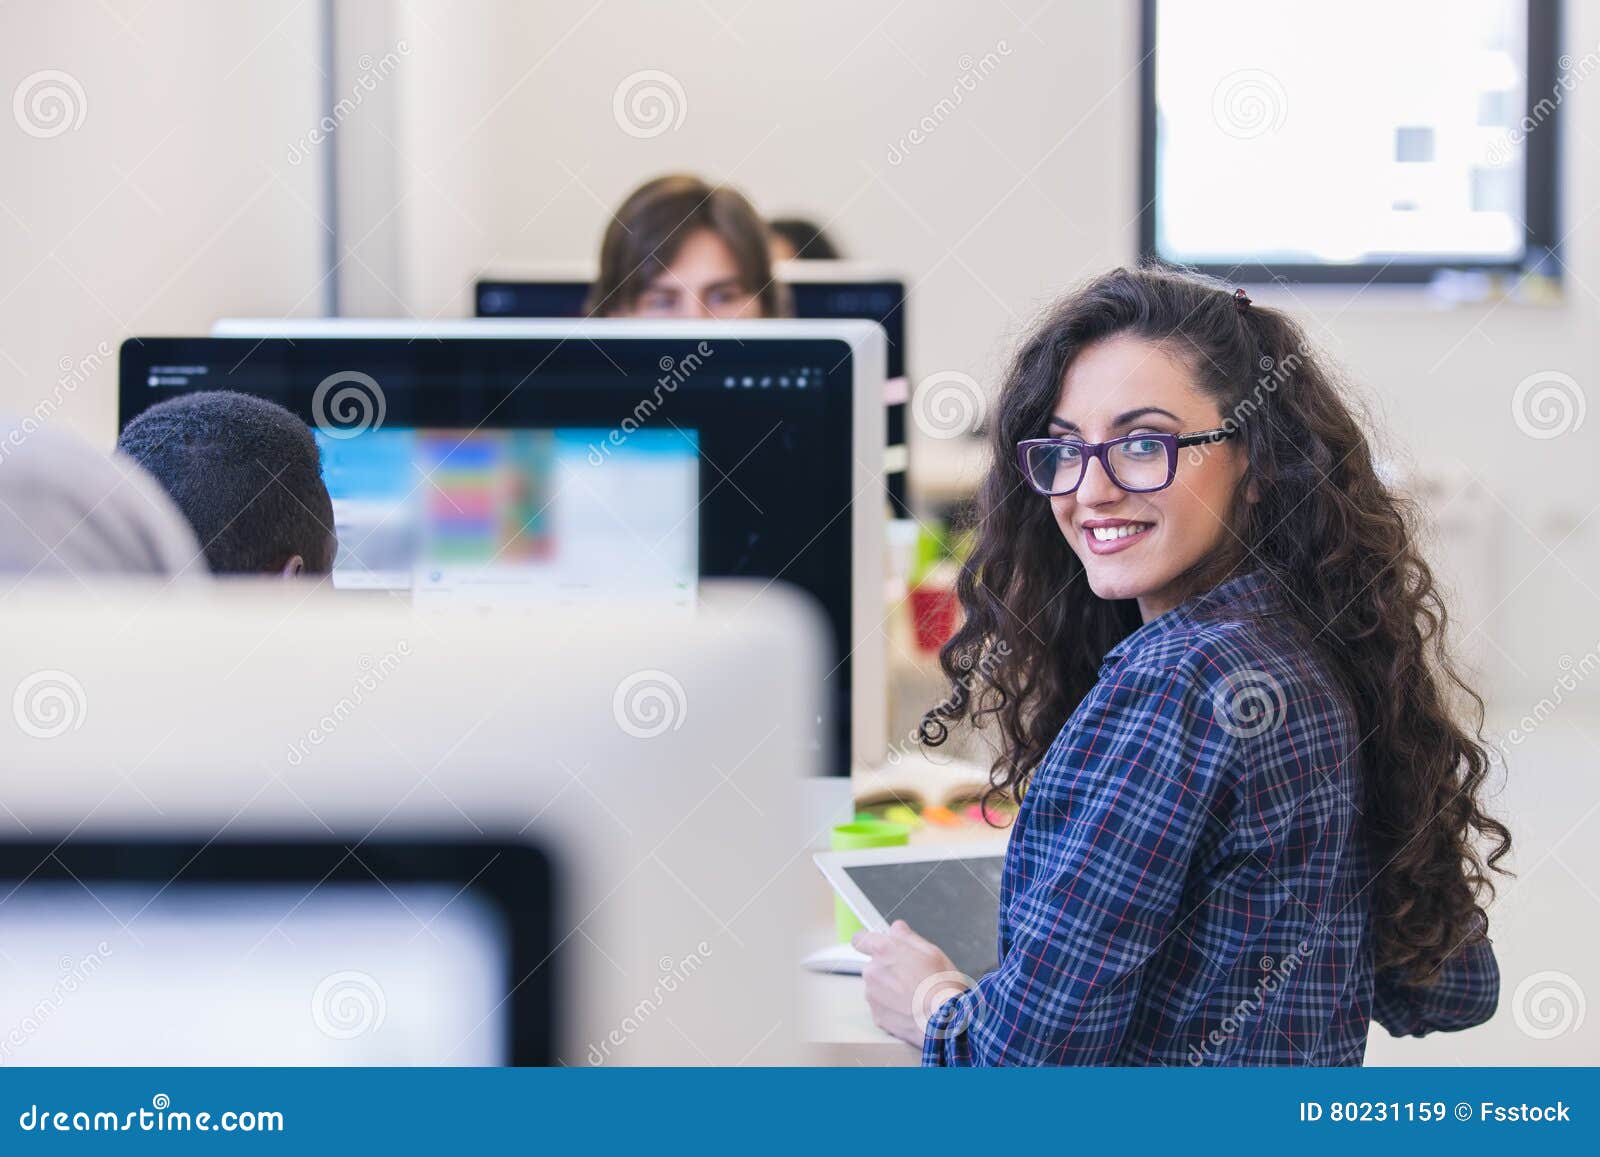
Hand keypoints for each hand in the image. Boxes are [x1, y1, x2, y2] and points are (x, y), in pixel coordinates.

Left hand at [851, 920, 967, 1046]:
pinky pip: (881, 1007)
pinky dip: (892, 1008)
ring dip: (890, 990)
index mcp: (885, 951)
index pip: (860, 939)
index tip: (876, 947)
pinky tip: (910, 1009)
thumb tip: (898, 929)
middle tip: (911, 977)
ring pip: (877, 987)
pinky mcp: (876, 1016)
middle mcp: (873, 972)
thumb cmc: (943, 987)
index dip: (869, 943)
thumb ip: (908, 938)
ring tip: (914, 996)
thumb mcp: (933, 952)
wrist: (946, 1022)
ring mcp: (872, 995)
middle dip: (888, 970)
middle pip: (874, 966)